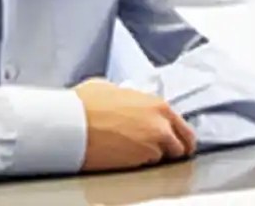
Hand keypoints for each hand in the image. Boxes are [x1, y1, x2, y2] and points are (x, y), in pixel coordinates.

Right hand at [74, 79, 196, 171]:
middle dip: (176, 148)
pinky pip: (148, 165)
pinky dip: (142, 164)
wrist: (72, 123)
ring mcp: (153, 143)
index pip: (181, 125)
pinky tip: (128, 158)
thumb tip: (124, 96)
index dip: (176, 134)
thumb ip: (128, 96)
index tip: (173, 139)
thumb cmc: (85, 104)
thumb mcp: (112, 89)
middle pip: (183, 144)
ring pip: (166, 156)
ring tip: (139, 153)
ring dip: (157, 156)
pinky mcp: (140, 161)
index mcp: (157, 104)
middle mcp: (161, 123)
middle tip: (167, 153)